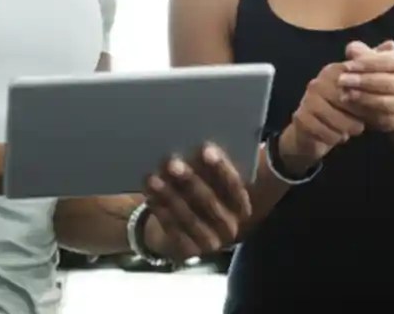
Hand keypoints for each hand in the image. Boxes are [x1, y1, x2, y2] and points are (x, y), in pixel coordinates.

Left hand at [141, 143, 251, 261]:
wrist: (184, 229)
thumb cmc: (201, 193)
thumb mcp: (211, 181)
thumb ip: (211, 167)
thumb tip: (200, 142)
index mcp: (242, 206)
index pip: (235, 186)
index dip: (221, 168)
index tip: (206, 149)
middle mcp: (231, 227)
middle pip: (210, 201)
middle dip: (190, 180)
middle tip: (172, 162)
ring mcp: (211, 242)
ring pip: (189, 216)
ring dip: (169, 195)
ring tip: (153, 177)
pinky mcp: (190, 252)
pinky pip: (174, 230)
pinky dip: (161, 210)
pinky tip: (151, 195)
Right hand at [282, 61, 366, 172]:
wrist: (310, 132)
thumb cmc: (340, 108)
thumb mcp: (358, 88)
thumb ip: (373, 67)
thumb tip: (391, 42)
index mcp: (333, 71)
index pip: (356, 81)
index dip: (367, 99)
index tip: (372, 110)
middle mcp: (318, 82)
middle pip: (348, 102)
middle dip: (358, 116)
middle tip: (362, 123)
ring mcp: (307, 99)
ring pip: (337, 120)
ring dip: (348, 129)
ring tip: (351, 130)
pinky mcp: (300, 118)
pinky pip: (325, 132)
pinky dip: (335, 138)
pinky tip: (338, 137)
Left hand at [338, 40, 393, 131]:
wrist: (391, 100)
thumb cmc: (374, 73)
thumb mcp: (367, 59)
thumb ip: (360, 53)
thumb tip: (353, 50)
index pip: (388, 61)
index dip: (367, 64)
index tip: (347, 66)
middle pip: (389, 83)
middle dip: (364, 82)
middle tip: (341, 80)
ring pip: (386, 103)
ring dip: (364, 98)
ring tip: (345, 95)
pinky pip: (382, 118)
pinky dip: (365, 112)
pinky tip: (351, 107)